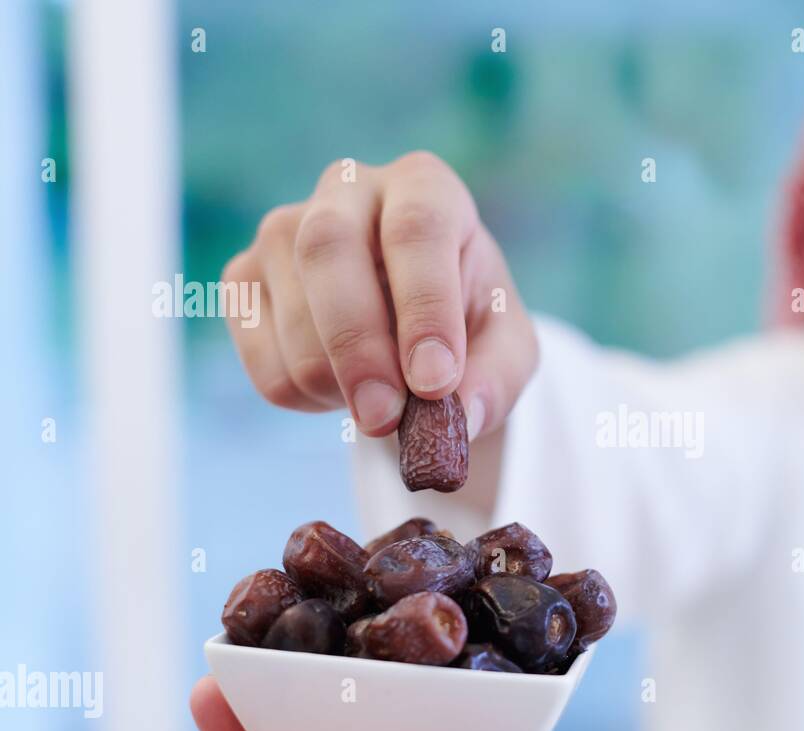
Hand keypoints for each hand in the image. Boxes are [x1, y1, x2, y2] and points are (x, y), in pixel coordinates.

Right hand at [222, 152, 537, 441]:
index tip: (435, 382)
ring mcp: (282, 230)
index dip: (425, 308)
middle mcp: (346, 190)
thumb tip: (459, 416)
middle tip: (385, 418)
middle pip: (328, 250)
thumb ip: (495, 377)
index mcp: (424, 186)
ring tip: (385, 400)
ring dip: (338, 386)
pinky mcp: (244, 280)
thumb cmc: (468, 324)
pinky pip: (262, 360)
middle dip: (356, 347)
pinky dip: (307, 398)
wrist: (415, 327)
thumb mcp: (506, 349)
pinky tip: (343, 388)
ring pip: (290, 314)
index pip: (417, 230)